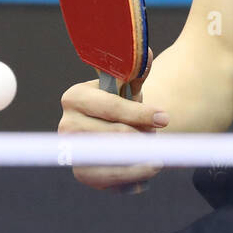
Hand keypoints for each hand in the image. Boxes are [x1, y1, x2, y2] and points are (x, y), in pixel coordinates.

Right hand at [58, 48, 167, 189]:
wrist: (112, 130)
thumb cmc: (121, 105)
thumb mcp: (129, 88)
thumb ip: (137, 72)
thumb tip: (144, 53)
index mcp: (75, 97)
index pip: (112, 106)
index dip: (141, 113)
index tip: (165, 118)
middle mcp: (67, 125)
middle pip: (117, 134)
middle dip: (144, 135)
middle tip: (156, 134)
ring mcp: (72, 152)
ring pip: (117, 158)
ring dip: (143, 156)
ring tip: (157, 152)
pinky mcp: (81, 174)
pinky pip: (114, 179)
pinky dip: (136, 175)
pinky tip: (148, 167)